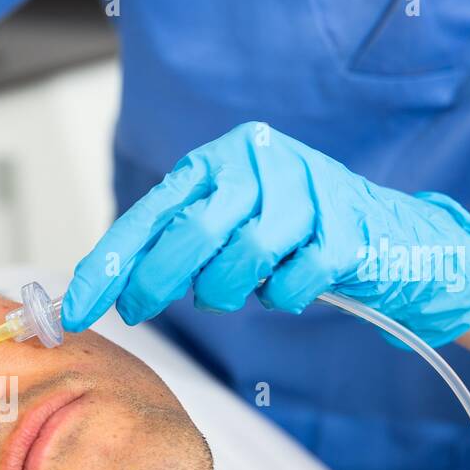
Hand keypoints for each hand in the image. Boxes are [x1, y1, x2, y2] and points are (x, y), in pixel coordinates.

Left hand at [62, 122, 469, 346]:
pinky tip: (292, 285)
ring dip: (227, 293)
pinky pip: (292, 283)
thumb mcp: (227, 225)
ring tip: (238, 289)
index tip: (78, 308)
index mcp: (221, 159)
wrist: (390, 236)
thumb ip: (173, 244)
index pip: (152, 213)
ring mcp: (309, 190)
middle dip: (156, 283)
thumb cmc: (292, 235)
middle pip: (192, 234)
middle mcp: (261, 162)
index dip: (110, 263)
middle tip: (139, 310)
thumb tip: (108, 287)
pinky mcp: (347, 228)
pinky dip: (283, 298)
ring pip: (241, 261)